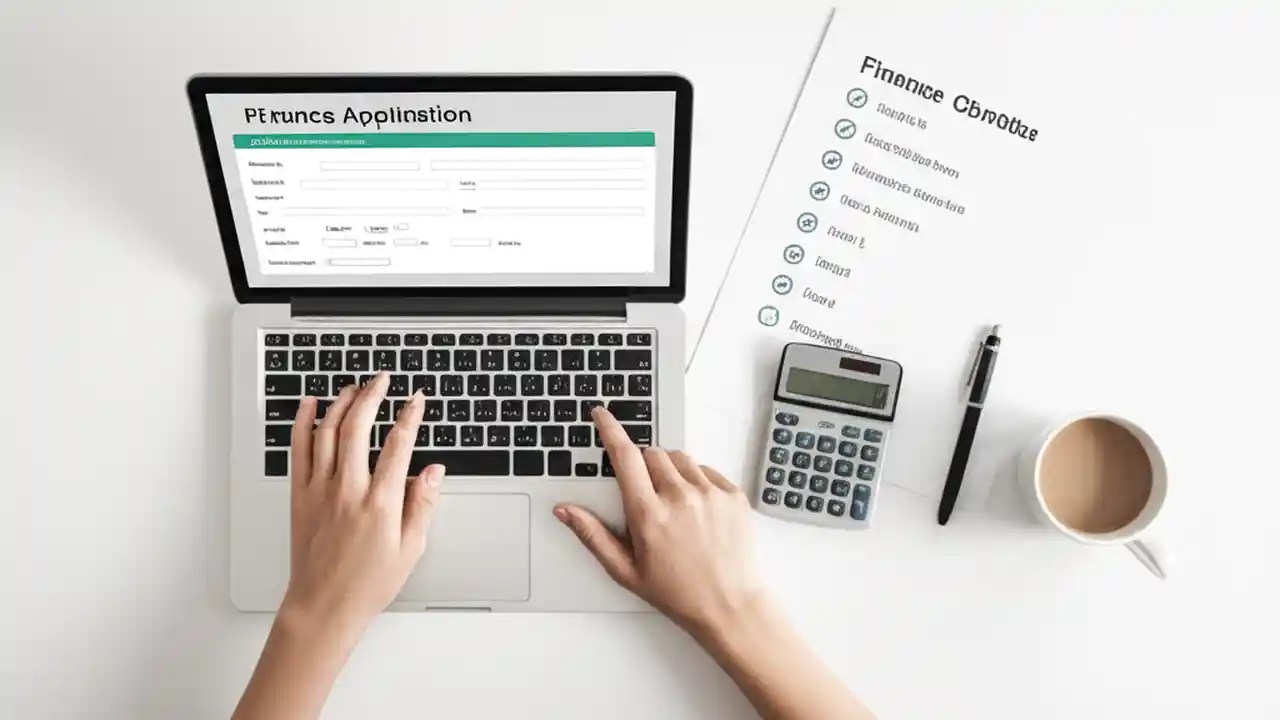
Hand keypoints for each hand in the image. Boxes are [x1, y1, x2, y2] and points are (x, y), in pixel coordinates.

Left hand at [284, 372, 442, 635]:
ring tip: (354, 386)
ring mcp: (320, 491)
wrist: (323, 606)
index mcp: (380, 503)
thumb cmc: (367, 584)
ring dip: (342, 403)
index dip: (409, 416)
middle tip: (383, 380)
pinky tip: (310, 406)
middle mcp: (348, 491)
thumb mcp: (411, 548)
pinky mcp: (300, 496)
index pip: (398, 445)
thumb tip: (433, 471)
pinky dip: (303, 423)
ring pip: (328, 432)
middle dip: (373, 396)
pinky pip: (298, 450)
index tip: (416, 399)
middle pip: (360, 428)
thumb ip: (422, 505)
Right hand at [554, 408, 768, 636]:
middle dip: (643, 465)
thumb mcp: (626, 570)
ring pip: (680, 458)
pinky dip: (697, 481)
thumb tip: (565, 511)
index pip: (624, 455)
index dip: (610, 429)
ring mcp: (709, 493)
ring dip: (671, 471)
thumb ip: (592, 535)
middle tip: (648, 496)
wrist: (730, 606)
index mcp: (649, 514)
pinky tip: (697, 511)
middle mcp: (679, 497)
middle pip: (652, 453)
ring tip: (674, 505)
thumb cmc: (678, 592)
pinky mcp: (732, 495)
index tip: (602, 414)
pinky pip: (707, 470)